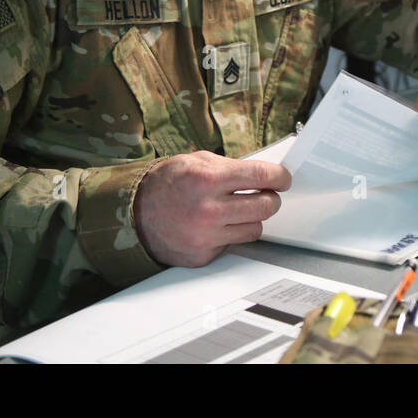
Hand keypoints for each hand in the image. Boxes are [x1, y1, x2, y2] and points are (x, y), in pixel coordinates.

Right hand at [132, 151, 290, 266]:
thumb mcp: (197, 161)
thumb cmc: (167, 184)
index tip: (283, 179)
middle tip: (266, 194)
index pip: (261, 176)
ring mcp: (206, 236)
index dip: (279, 177)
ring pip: (254, 229)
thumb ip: (231, 168)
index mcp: (207, 179)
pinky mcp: (203, 255)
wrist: (135, 213)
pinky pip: (234, 244)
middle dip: (271, 198)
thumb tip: (264, 175)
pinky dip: (231, 234)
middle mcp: (208, 209)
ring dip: (252, 218)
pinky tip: (217, 225)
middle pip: (265, 206)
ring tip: (238, 210)